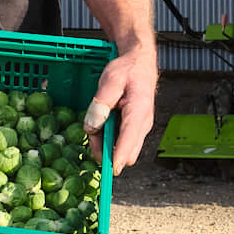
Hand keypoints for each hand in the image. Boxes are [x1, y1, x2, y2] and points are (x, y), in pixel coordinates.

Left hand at [83, 42, 157, 174]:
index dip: (119, 156)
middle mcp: (142, 124)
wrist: (139, 63)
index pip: (129, 139)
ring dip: (106, 144)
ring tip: (96, 123)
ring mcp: (139, 128)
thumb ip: (101, 103)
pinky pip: (120, 141)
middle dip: (107, 150)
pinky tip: (101, 124)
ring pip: (122, 149)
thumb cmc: (127, 70)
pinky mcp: (134, 129)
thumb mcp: (111, 79)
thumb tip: (91, 127)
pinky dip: (108, 138)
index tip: (110, 169)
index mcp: (138, 111)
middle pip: (127, 152)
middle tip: (92, 133)